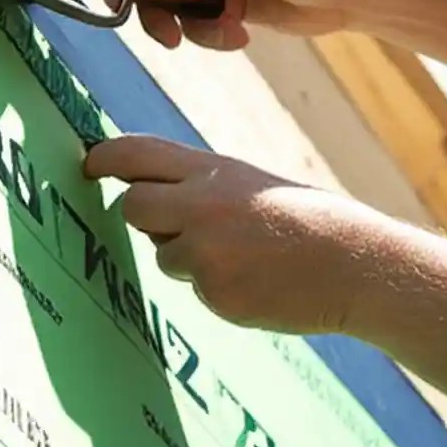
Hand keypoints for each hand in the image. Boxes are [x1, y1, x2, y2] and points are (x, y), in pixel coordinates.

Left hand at [82, 134, 385, 334]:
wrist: (358, 265)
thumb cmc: (305, 222)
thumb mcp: (249, 184)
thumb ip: (197, 186)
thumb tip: (141, 192)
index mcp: (213, 171)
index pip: (137, 153)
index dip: (105, 157)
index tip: (89, 164)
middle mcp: (201, 205)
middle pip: (133, 206)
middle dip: (145, 217)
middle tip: (172, 224)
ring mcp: (205, 251)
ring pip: (165, 255)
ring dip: (190, 258)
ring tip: (245, 255)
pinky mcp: (215, 292)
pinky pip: (195, 289)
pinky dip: (217, 287)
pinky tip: (257, 280)